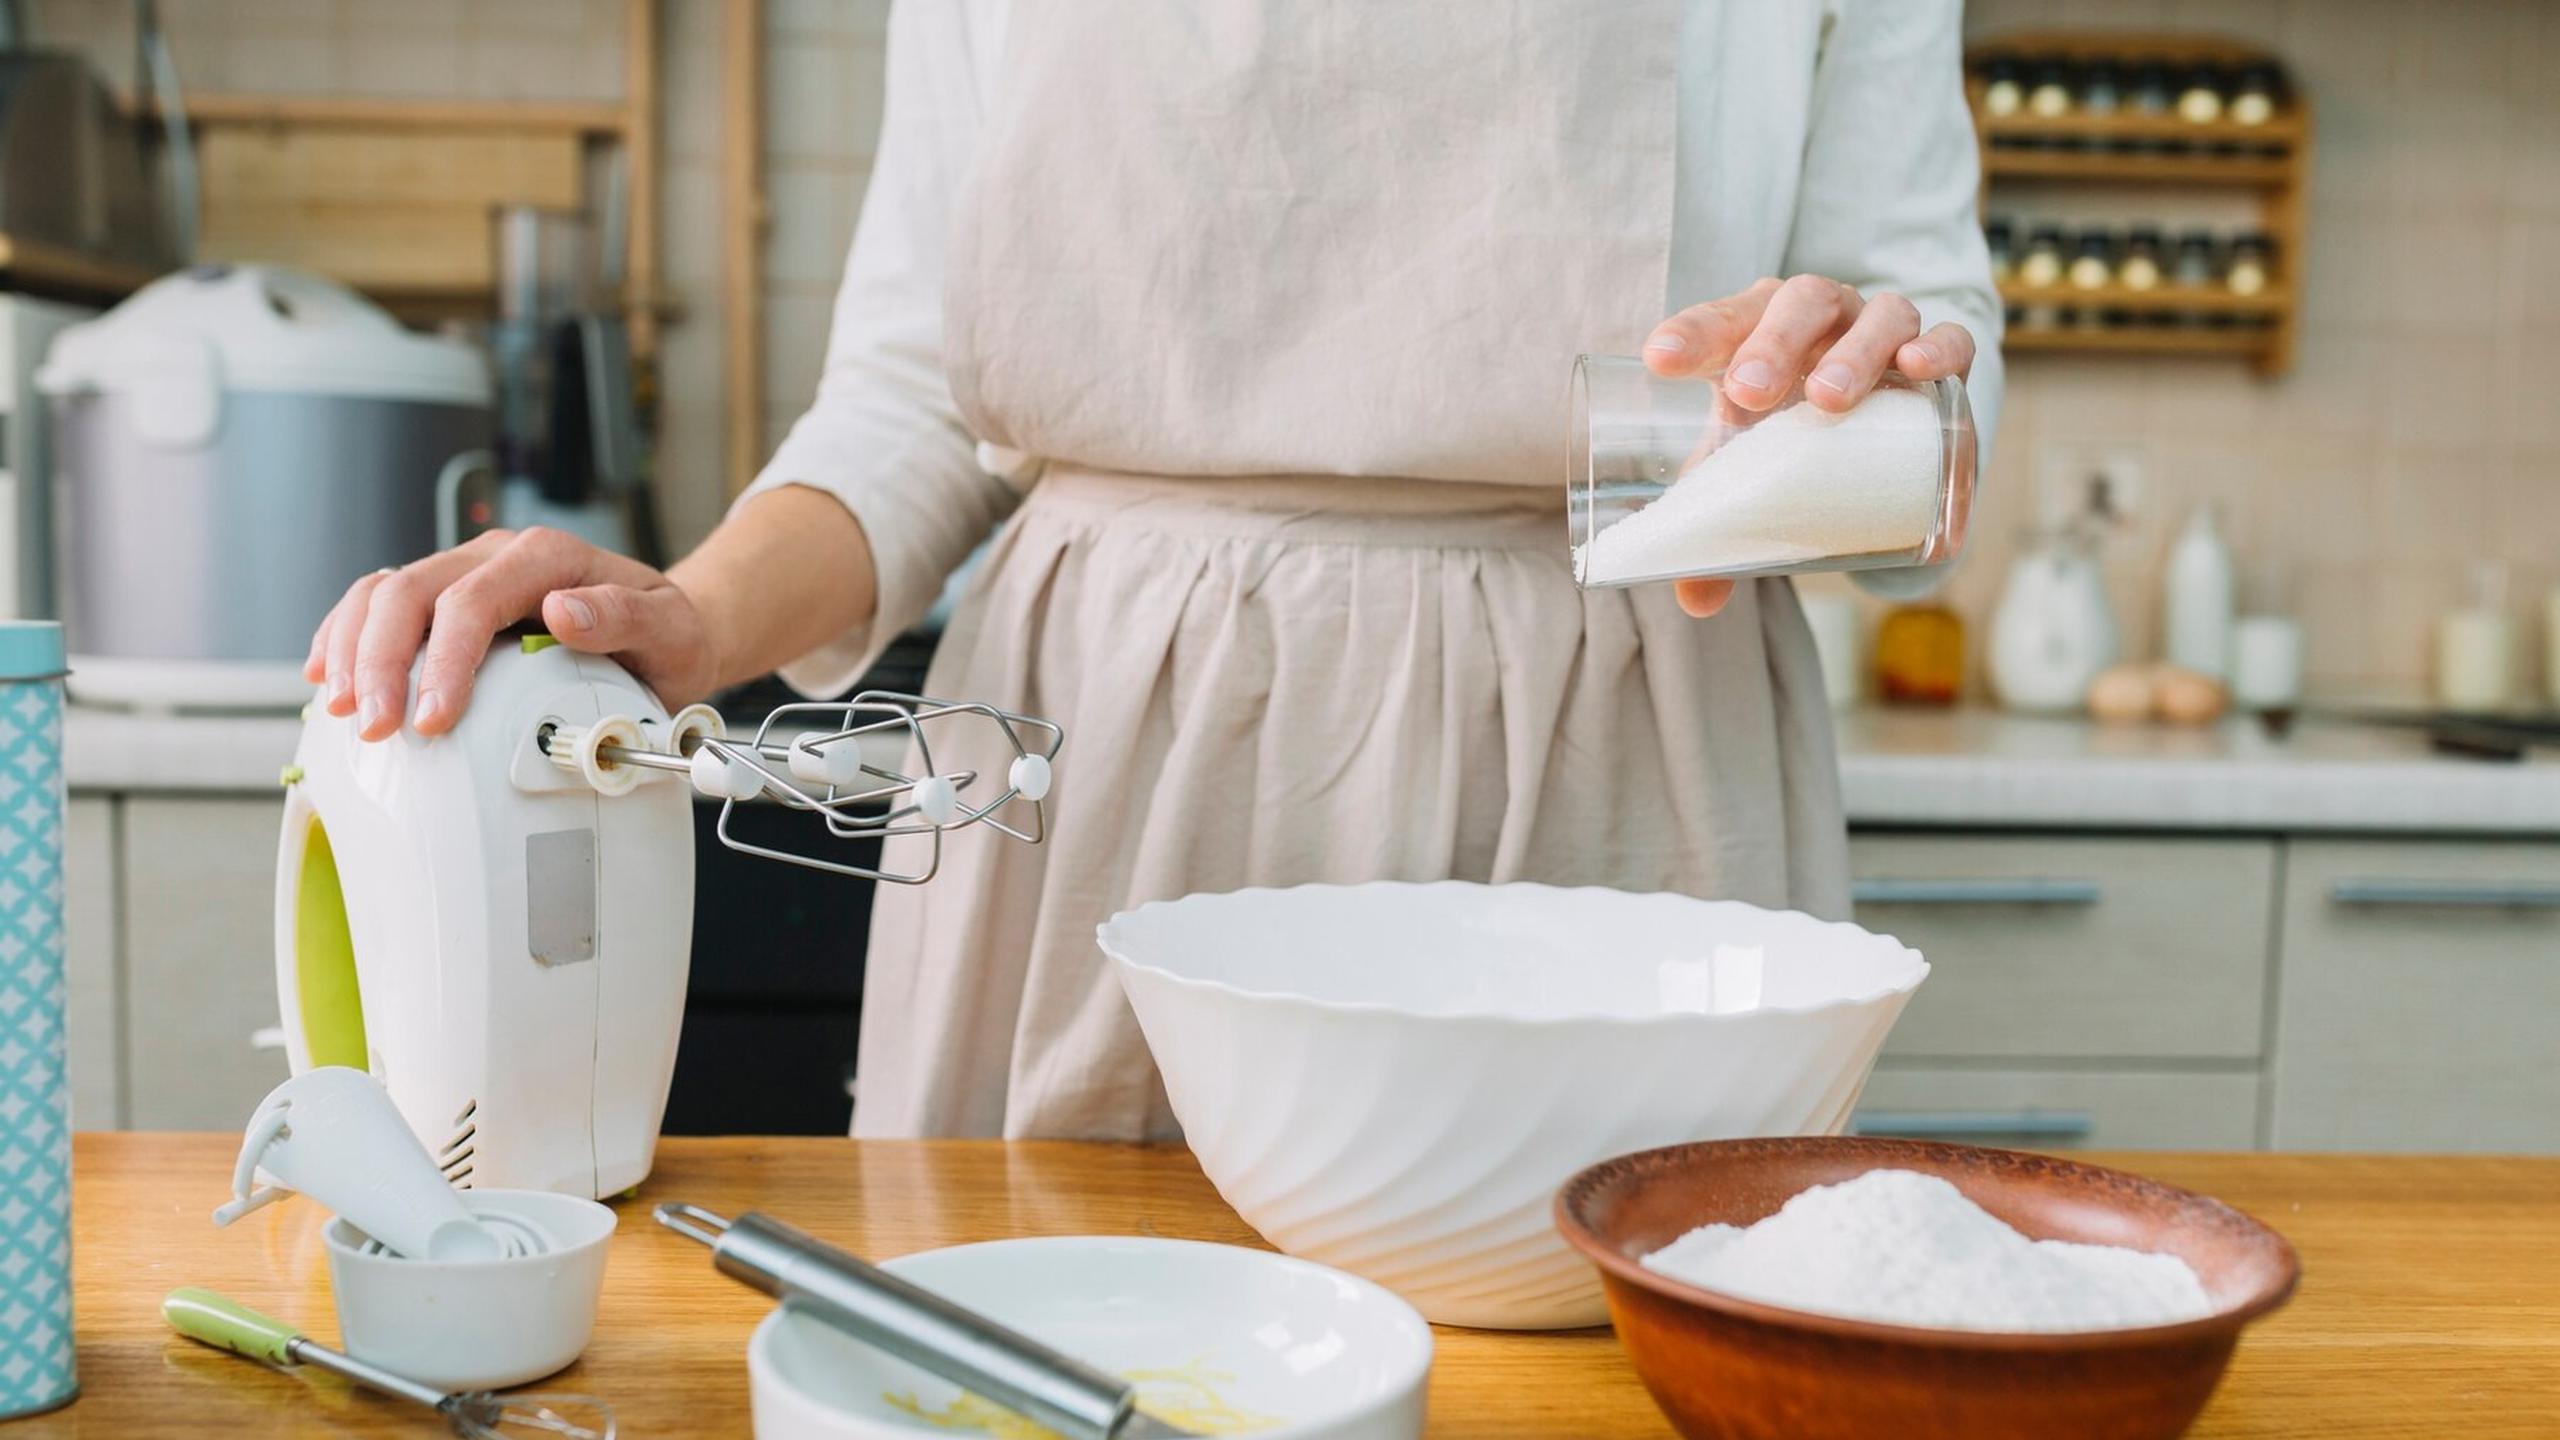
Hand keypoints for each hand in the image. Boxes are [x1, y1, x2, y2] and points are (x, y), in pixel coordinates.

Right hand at [305, 527, 716, 741]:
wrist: (666, 631)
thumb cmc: (667, 635)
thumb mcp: (669, 629)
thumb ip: (622, 616)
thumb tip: (563, 612)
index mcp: (546, 557)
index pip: (472, 599)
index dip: (444, 659)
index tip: (432, 716)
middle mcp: (497, 557)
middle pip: (411, 592)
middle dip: (382, 662)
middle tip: (377, 726)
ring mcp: (466, 574)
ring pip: (382, 593)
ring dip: (353, 651)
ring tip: (345, 711)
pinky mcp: (447, 601)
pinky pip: (379, 605)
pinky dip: (347, 639)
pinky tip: (331, 680)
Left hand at [1641, 275, 1975, 618]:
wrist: (1879, 434)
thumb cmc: (1793, 436)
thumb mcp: (1751, 472)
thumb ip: (1721, 525)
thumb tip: (1695, 600)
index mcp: (1759, 332)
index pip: (1722, 321)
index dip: (1693, 332)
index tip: (1659, 359)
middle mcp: (1821, 320)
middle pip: (1800, 304)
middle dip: (1771, 344)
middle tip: (1748, 392)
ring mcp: (1882, 332)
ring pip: (1876, 316)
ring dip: (1852, 352)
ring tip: (1828, 400)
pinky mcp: (1941, 359)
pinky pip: (1953, 339)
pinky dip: (1940, 346)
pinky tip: (1918, 366)